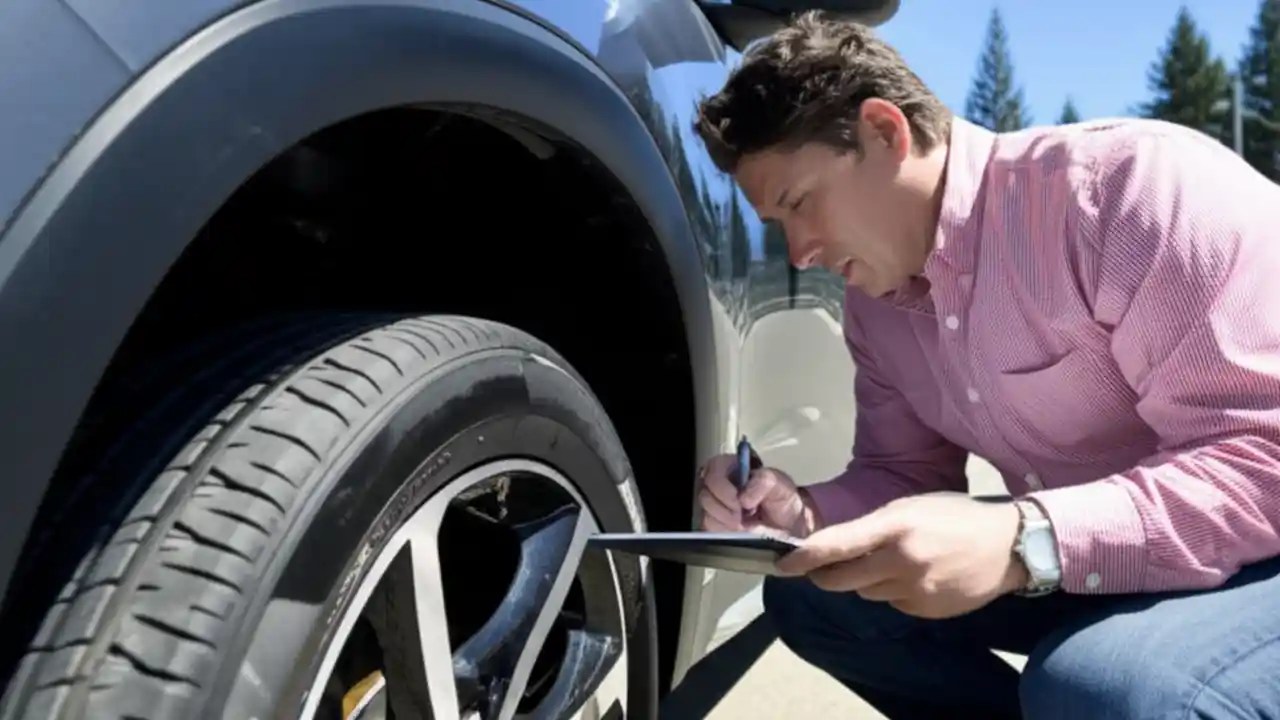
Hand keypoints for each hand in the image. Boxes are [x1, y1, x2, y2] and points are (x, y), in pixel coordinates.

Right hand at [697, 454, 820, 537]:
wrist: (786, 520)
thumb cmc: (780, 496)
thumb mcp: (778, 482)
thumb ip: (762, 482)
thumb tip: (743, 498)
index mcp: (730, 465)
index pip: (713, 471)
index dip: (722, 488)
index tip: (738, 502)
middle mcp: (717, 481)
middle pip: (706, 494)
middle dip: (726, 509)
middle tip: (743, 515)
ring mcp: (713, 501)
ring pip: (706, 512)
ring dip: (726, 520)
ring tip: (744, 521)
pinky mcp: (713, 519)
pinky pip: (708, 526)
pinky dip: (724, 529)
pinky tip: (738, 527)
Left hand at [775, 493, 1027, 618]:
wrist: (1010, 546)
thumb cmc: (955, 517)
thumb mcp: (911, 507)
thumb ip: (873, 526)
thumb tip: (833, 547)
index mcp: (896, 526)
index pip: (837, 545)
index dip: (804, 558)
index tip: (782, 564)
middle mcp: (903, 561)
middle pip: (841, 580)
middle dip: (826, 575)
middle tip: (822, 568)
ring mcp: (916, 590)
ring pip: (866, 593)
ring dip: (865, 581)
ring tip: (892, 562)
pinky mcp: (927, 611)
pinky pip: (892, 605)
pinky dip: (893, 593)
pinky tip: (917, 577)